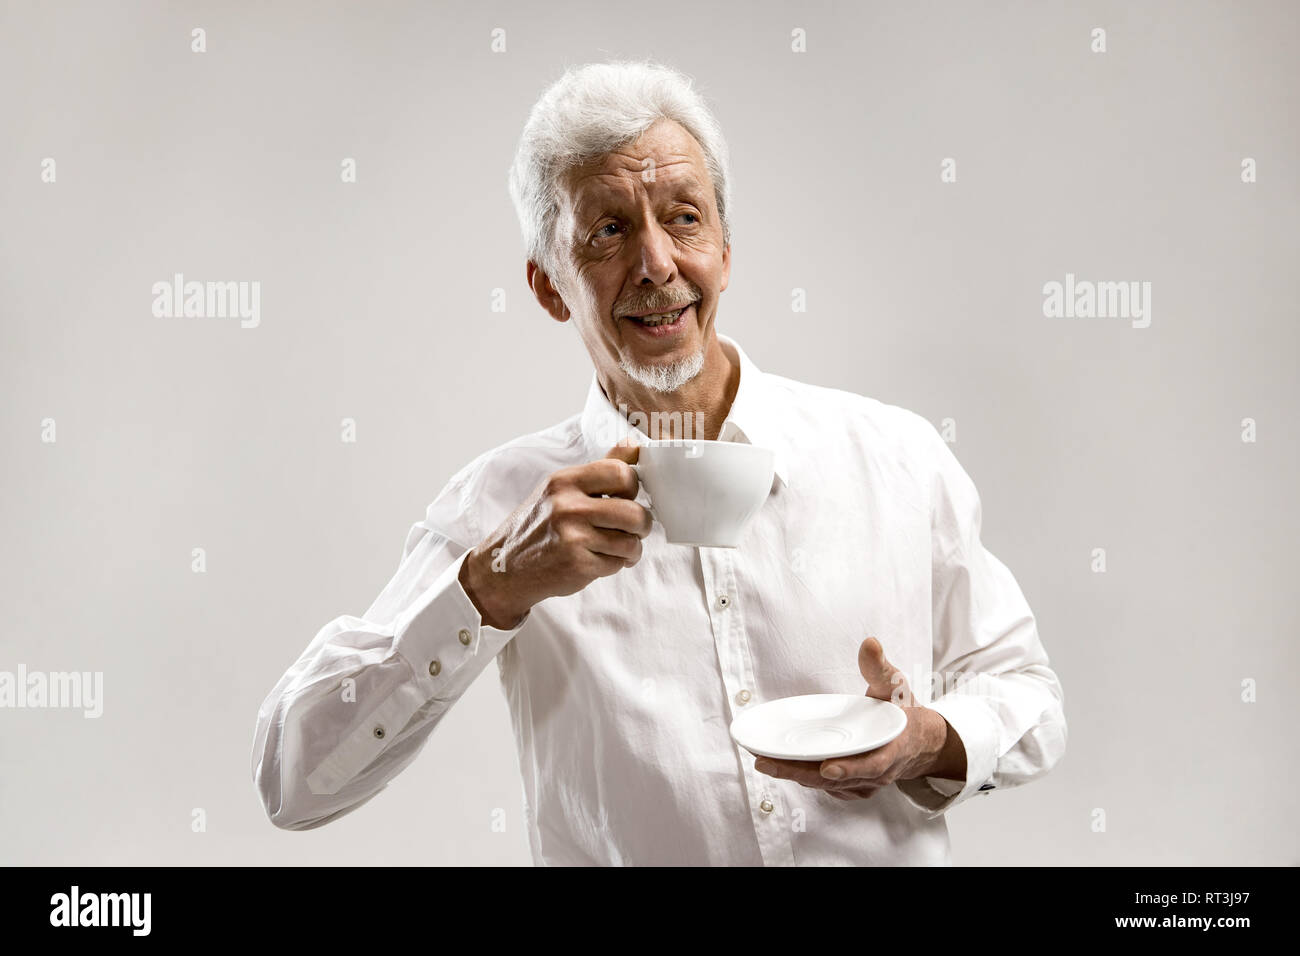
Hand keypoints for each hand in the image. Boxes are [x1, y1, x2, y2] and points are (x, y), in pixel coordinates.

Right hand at [458, 443, 652, 628]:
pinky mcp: (577, 565)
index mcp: (565, 481)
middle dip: (641, 525)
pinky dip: (614, 564)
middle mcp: (568, 506)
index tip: (626, 497)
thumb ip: (600, 469)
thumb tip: (634, 443)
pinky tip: (598, 560)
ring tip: (615, 547)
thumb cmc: (539, 525)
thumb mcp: (561, 489)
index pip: (620, 472)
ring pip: (630, 543)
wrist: (504, 567)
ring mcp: (572, 538)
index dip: (632, 486)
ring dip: (630, 549)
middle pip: (635, 513)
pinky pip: (617, 564)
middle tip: (633, 529)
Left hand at [752, 637, 950, 800]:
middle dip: (800, 772)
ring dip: (794, 775)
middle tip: (767, 763)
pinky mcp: (851, 787)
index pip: (873, 764)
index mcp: (893, 747)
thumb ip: (879, 667)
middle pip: (837, 780)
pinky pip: (824, 786)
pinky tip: (777, 765)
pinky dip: (800, 776)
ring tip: (763, 762)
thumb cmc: (902, 709)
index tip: (827, 768)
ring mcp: (864, 784)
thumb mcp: (895, 685)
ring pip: (826, 785)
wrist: (917, 740)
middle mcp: (878, 772)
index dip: (850, 768)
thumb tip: (869, 643)